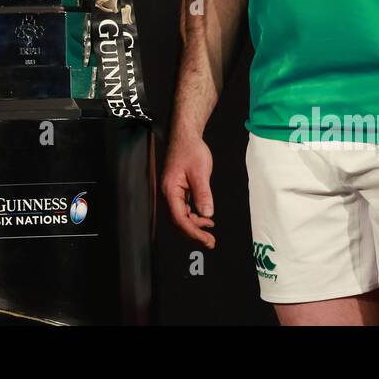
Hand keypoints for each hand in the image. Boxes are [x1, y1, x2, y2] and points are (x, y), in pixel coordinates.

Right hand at [161, 132, 215, 248]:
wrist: (185, 136)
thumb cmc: (191, 150)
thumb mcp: (201, 172)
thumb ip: (203, 193)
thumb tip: (207, 213)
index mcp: (170, 190)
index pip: (179, 218)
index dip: (193, 231)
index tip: (206, 239)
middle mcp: (168, 193)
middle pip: (178, 221)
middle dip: (193, 233)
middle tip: (210, 242)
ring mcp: (171, 192)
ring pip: (180, 216)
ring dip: (194, 226)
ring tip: (209, 232)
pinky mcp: (176, 190)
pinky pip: (182, 209)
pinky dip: (193, 217)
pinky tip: (205, 218)